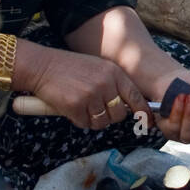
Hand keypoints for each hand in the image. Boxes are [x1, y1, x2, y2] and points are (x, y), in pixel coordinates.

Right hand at [22, 45, 149, 130]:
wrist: (42, 66)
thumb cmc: (70, 68)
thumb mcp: (98, 68)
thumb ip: (114, 85)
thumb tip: (129, 107)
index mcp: (114, 73)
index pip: (136, 97)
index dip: (143, 112)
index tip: (146, 121)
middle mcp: (106, 83)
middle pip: (119, 114)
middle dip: (110, 117)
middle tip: (96, 110)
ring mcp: (91, 95)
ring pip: (102, 122)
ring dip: (93, 120)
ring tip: (82, 107)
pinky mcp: (76, 106)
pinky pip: (85, 124)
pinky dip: (78, 120)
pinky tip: (71, 108)